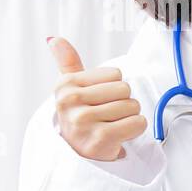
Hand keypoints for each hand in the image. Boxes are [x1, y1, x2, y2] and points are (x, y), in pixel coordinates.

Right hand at [48, 37, 146, 161]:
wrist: (77, 152)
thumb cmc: (80, 115)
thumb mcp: (71, 87)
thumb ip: (67, 62)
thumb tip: (54, 39)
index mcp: (66, 84)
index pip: (116, 74)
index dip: (114, 87)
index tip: (99, 100)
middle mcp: (71, 101)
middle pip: (125, 89)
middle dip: (123, 102)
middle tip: (107, 115)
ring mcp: (84, 120)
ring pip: (133, 107)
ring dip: (129, 117)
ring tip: (111, 125)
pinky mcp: (100, 138)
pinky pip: (138, 123)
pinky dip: (135, 129)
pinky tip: (119, 134)